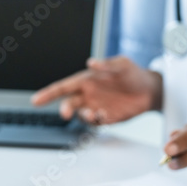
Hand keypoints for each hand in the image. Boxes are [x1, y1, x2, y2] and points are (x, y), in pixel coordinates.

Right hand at [31, 57, 161, 123]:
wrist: (150, 91)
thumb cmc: (134, 74)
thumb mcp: (122, 64)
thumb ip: (107, 64)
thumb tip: (91, 63)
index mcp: (86, 80)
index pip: (63, 87)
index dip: (48, 93)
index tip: (36, 100)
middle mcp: (88, 95)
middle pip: (68, 103)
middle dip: (64, 109)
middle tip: (65, 113)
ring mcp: (96, 107)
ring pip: (80, 115)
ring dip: (83, 116)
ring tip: (92, 114)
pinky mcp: (107, 118)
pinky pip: (96, 122)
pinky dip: (96, 120)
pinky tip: (104, 115)